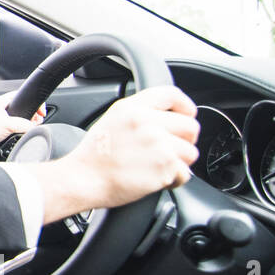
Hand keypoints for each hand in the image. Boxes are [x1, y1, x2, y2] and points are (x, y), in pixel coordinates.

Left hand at [0, 91, 46, 159]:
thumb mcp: (6, 125)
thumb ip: (24, 124)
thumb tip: (36, 128)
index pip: (21, 96)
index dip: (33, 103)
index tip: (41, 112)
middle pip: (22, 111)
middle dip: (31, 117)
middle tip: (36, 124)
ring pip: (17, 123)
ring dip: (24, 128)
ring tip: (27, 132)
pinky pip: (12, 133)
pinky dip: (17, 136)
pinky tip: (17, 140)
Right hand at [35, 86, 199, 223]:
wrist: (83, 180)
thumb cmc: (94, 156)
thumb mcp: (112, 119)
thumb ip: (140, 112)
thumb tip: (167, 116)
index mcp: (132, 108)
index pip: (172, 94)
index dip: (184, 106)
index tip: (187, 115)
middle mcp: (147, 123)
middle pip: (190, 126)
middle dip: (185, 140)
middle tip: (170, 150)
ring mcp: (158, 144)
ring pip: (191, 153)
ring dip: (179, 163)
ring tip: (157, 166)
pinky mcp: (164, 167)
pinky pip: (184, 173)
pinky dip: (173, 180)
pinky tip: (155, 178)